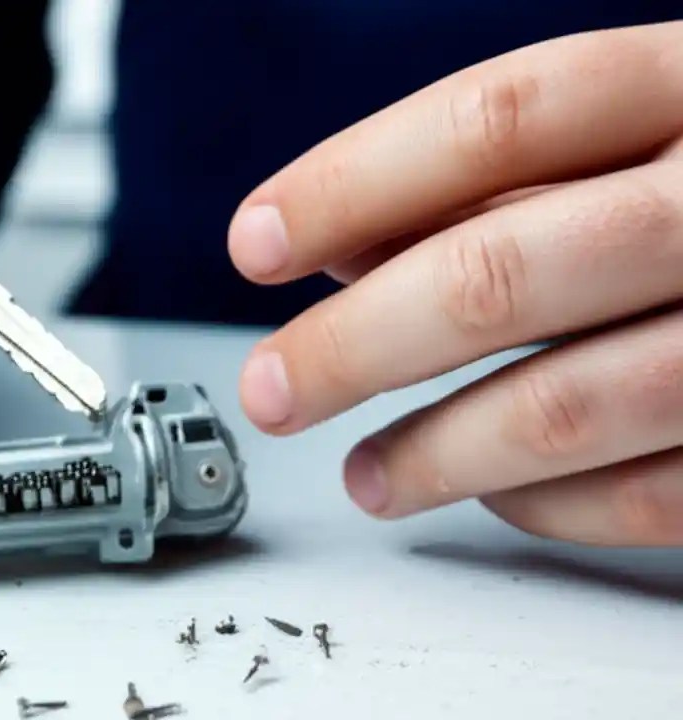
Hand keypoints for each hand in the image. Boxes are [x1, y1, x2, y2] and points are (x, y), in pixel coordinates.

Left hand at [228, 21, 682, 545]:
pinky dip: (554, 504)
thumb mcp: (665, 124)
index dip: (353, 181)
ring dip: (437, 451)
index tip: (255, 241)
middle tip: (273, 387)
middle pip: (503, 273)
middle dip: (356, 344)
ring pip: (572, 404)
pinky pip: (657, 492)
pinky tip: (491, 494)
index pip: (499, 119)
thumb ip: (522, 174)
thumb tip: (347, 241)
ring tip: (361, 474)